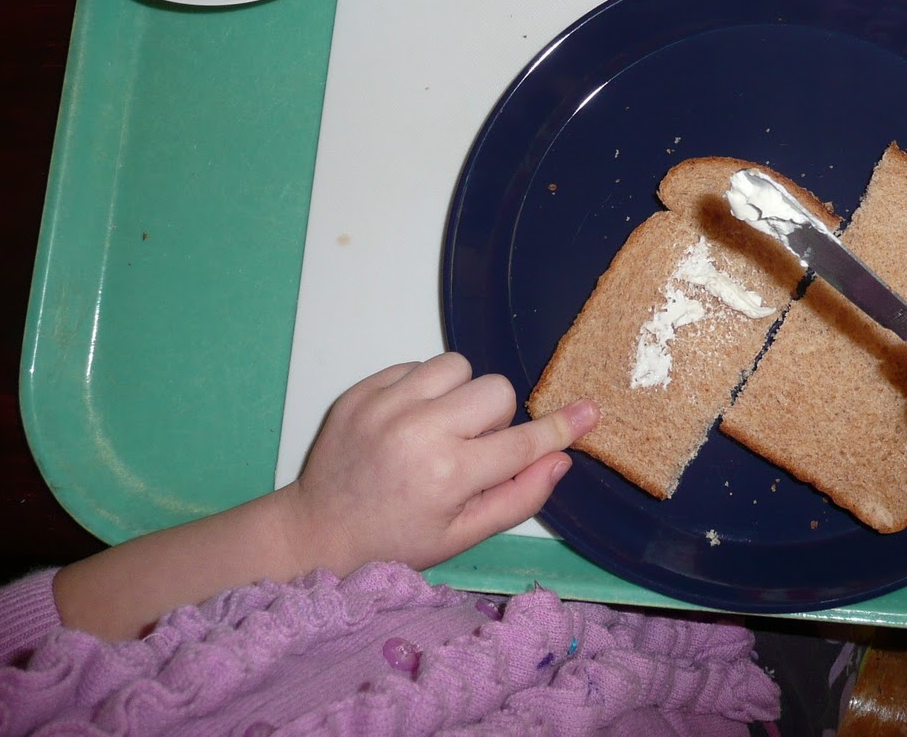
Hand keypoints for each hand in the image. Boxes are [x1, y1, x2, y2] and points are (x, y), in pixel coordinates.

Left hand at [55, 354, 594, 639]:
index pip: (523, 441)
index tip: (590, 410)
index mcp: (449, 476)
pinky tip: (408, 421)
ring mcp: (386, 405)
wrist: (317, 530)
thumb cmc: (396, 541)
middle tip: (472, 446)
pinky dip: (423, 388)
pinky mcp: (362, 390)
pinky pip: (417, 365)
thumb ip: (518, 498)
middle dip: (495, 415)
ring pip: (458, 366)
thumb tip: (561, 459)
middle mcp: (420, 432)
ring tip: (439, 427)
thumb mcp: (462, 536)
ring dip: (460, 393)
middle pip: (496, 389)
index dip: (561, 427)